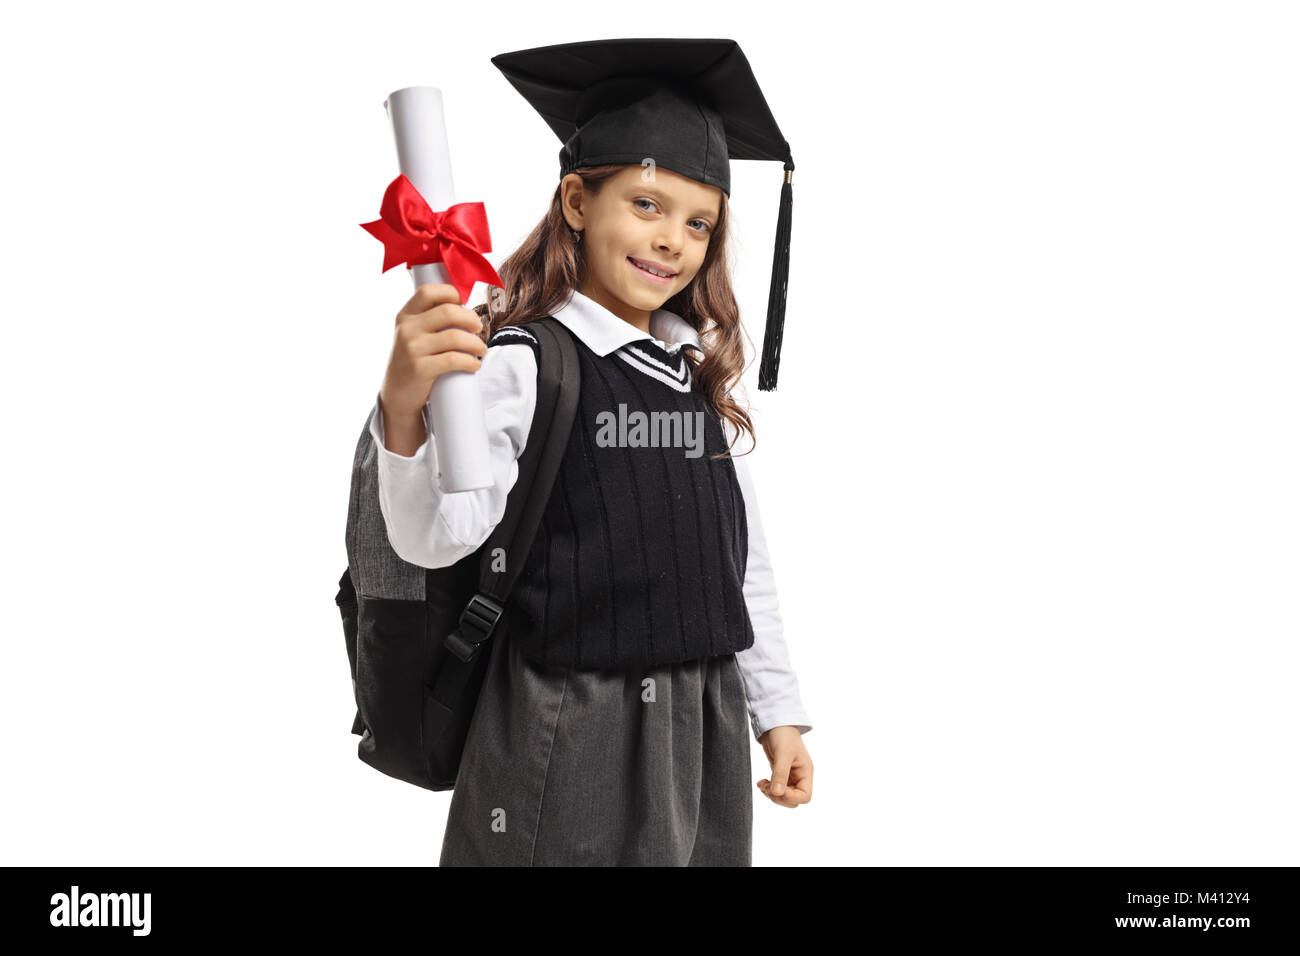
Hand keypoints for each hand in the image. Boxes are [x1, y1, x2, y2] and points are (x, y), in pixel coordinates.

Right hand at [379, 283, 486, 422]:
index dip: (451, 294)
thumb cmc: (413, 362)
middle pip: (448, 312)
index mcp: (405, 315)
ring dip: (476, 343)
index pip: (429, 291)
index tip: (463, 306)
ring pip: (455, 337)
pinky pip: (454, 359)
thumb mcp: (412, 335)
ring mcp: (412, 348)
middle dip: (471, 319)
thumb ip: (429, 319)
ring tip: (481, 350)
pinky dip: (471, 362)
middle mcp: (406, 328)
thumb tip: (464, 308)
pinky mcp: (420, 369)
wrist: (397, 395)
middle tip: (479, 329)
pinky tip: (475, 365)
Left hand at [757, 725, 812, 807]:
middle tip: (767, 788)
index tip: (777, 790)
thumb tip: (777, 794)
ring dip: (772, 794)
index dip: (791, 798)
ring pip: (783, 796)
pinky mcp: (780, 774)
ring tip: (762, 784)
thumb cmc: (783, 735)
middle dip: (779, 797)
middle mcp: (800, 776)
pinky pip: (776, 789)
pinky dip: (768, 789)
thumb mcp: (782, 754)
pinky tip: (761, 782)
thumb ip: (780, 774)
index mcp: (806, 772)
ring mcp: (790, 776)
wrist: (775, 723)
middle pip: (793, 800)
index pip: (805, 796)